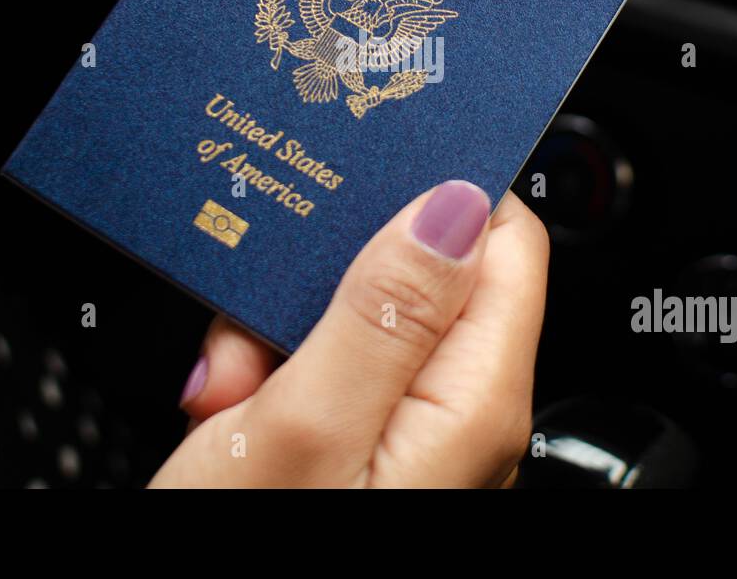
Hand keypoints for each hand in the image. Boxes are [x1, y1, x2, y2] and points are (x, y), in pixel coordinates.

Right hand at [149, 182, 549, 487]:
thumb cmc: (257, 552)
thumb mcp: (305, 423)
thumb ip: (385, 306)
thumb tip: (451, 205)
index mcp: (474, 398)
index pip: (500, 239)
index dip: (430, 197)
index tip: (356, 193)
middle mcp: (463, 418)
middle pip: (423, 276)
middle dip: (333, 280)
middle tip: (266, 326)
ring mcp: (416, 440)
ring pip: (366, 322)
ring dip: (290, 333)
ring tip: (236, 391)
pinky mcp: (371, 454)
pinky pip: (340, 375)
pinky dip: (282, 378)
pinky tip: (240, 416)